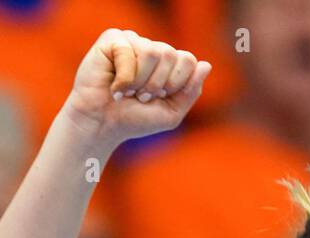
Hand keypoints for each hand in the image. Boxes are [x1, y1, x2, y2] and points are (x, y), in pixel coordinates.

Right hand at [63, 29, 210, 151]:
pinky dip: (124, 77)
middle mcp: (152, 49)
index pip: (188, 60)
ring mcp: (132, 41)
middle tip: (141, 97)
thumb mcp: (171, 113)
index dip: (177, 84)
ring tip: (128, 91)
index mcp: (169, 64)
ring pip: (152, 51)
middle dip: (158, 84)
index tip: (160, 97)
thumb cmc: (135, 119)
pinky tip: (114, 86)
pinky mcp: (112, 40)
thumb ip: (191, 91)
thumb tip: (206, 64)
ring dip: (140, 81)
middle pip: (171, 54)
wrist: (103, 125)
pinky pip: (128, 51)